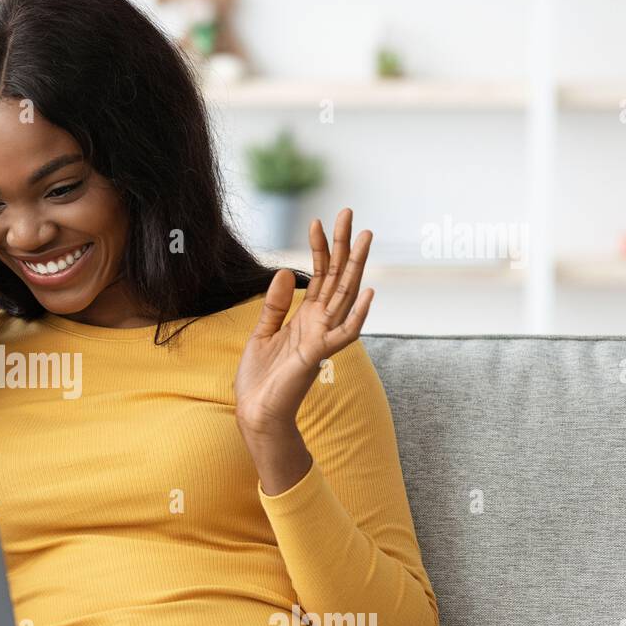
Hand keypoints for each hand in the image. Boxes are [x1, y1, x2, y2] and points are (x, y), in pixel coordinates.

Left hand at [235, 208, 373, 436]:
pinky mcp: (318, 356)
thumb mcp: (262, 333)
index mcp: (305, 319)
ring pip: (344, 296)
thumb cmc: (261, 379)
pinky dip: (358, 313)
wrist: (256, 413)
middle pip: (336, 278)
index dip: (319, 249)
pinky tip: (368, 291)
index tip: (316, 221)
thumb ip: (275, 305)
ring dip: (356, 267)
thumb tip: (286, 270)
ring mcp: (322, 339)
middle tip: (349, 213)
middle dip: (342, 246)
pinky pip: (344, 333)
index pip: (318, 276)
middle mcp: (319, 324)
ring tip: (365, 237)